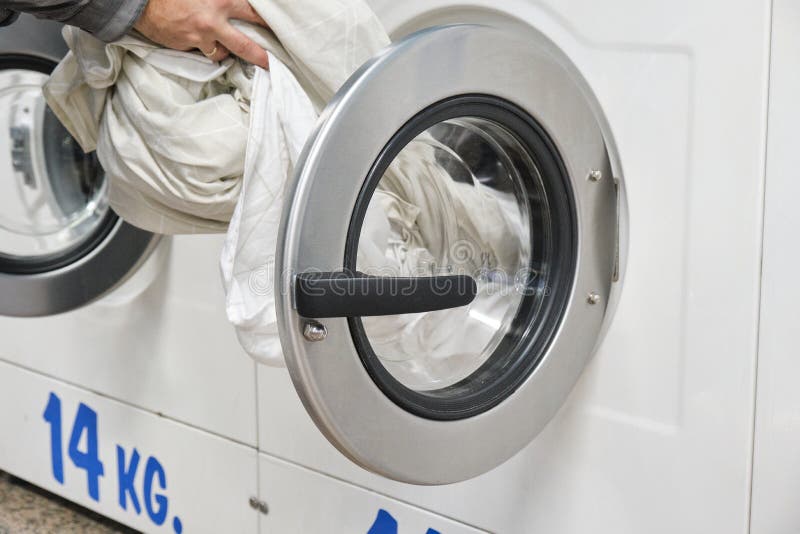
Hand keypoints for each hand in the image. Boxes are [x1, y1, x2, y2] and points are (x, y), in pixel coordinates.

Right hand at [134, 0, 268, 67]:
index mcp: (221, 0)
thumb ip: (223, 1)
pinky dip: (206, 47)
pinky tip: (200, 38)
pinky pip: (204, 51)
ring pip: (223, 52)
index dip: (267, 24)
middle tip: (271, 64)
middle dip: (261, 57)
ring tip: (222, 42)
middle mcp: (213, 20)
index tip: (279, 32)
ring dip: (225, 49)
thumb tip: (241, 3)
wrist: (143, 1)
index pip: (254, 14)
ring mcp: (201, 36)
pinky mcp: (189, 46)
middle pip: (246, 46)